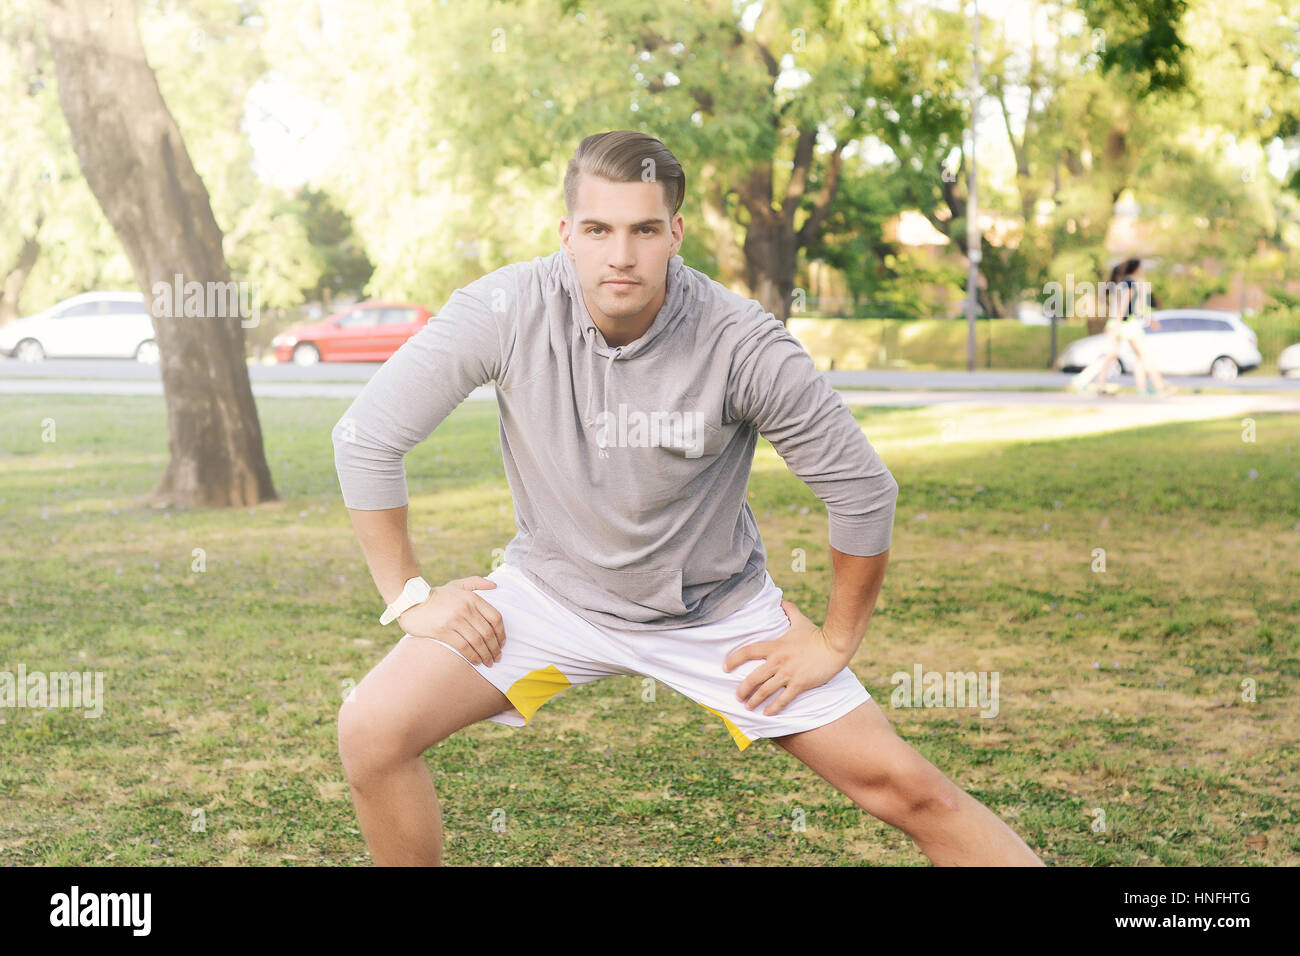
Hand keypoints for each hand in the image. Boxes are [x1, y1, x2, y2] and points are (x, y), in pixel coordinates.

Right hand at [397, 576, 505, 666]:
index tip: (502, 644)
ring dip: (486, 654)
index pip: (495, 618)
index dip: (501, 633)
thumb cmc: (437, 595)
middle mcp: (466, 608)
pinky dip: (473, 656)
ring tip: (489, 662)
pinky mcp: (443, 631)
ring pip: (477, 641)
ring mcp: (455, 620)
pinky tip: (476, 661)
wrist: (411, 601)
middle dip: (495, 648)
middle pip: (488, 632)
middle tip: (497, 658)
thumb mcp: (457, 584)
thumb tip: (495, 585)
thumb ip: (477, 582)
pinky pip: (463, 647)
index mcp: (473, 598)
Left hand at [723, 598, 853, 716]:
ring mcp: (788, 674)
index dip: (733, 660)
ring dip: (754, 701)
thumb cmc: (817, 634)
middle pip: (753, 677)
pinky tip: (767, 714)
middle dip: (742, 689)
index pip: (747, 651)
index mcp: (775, 646)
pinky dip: (774, 708)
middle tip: (737, 696)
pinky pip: (783, 700)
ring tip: (748, 707)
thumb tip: (781, 600)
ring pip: (765, 691)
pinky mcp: (800, 684)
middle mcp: (778, 661)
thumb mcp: (800, 620)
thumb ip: (789, 610)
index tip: (725, 667)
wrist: (835, 645)